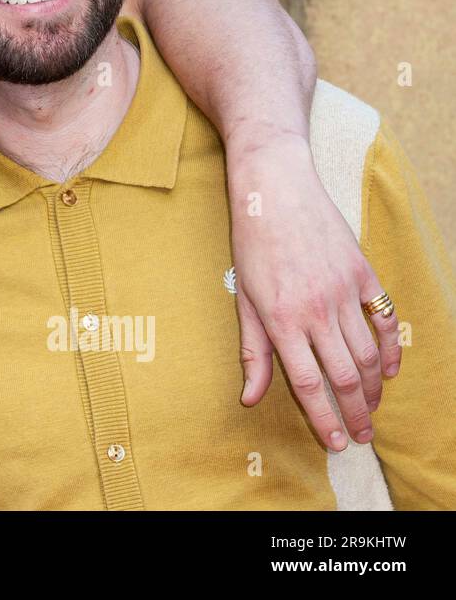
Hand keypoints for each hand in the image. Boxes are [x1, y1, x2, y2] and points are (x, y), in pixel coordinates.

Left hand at [227, 132, 400, 450]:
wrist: (275, 190)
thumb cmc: (251, 244)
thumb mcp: (243, 299)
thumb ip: (252, 352)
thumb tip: (250, 398)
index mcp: (281, 319)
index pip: (308, 383)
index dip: (323, 418)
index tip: (334, 443)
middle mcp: (316, 310)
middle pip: (343, 376)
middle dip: (354, 412)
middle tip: (361, 437)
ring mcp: (344, 291)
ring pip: (367, 353)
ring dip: (371, 388)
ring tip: (371, 409)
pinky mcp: (363, 273)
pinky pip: (385, 320)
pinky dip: (390, 349)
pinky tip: (388, 371)